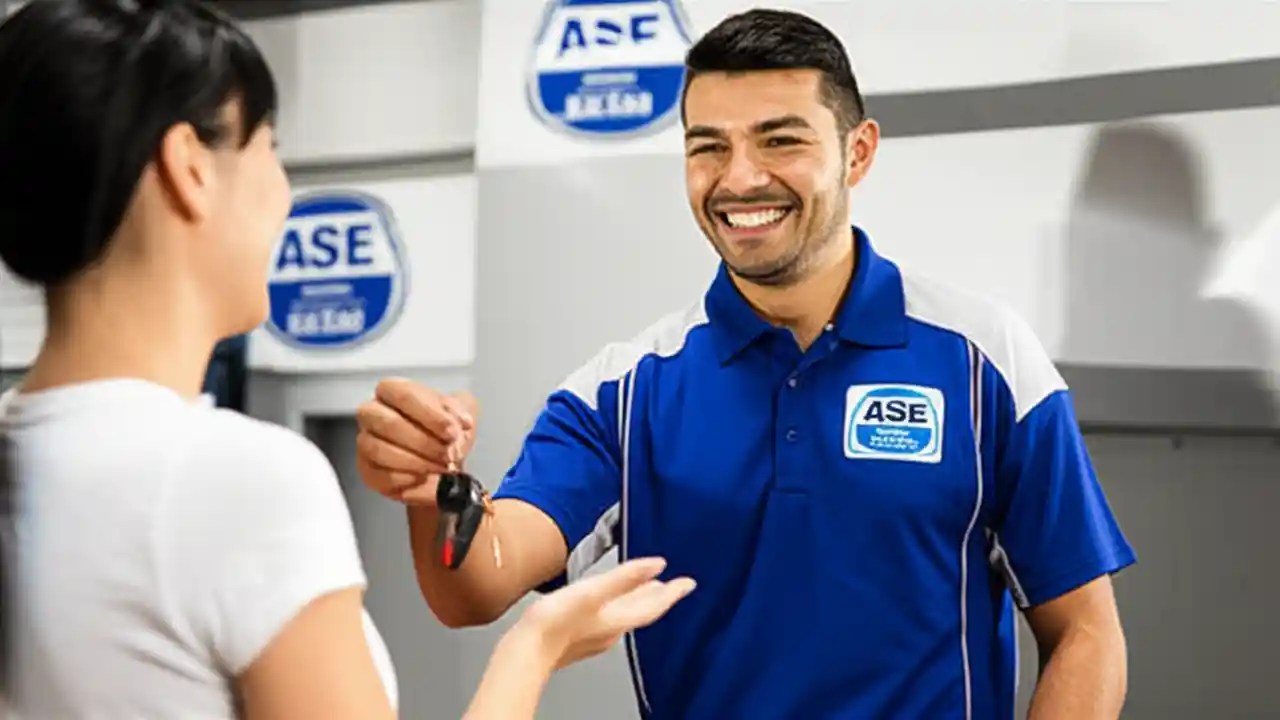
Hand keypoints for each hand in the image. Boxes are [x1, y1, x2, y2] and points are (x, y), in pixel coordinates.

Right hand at [355, 378, 478, 504]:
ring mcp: (366, 441)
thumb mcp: (460, 412)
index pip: (404, 395)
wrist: (442, 460)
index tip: (452, 431)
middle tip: (448, 453)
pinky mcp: (367, 470)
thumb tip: (462, 421)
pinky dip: (407, 479)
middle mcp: (372, 413)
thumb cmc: (444, 431)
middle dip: (424, 442)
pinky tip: (425, 477)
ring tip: (441, 467)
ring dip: (417, 462)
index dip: (430, 414)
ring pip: (381, 451)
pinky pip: (382, 476)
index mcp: (392, 391)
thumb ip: (462, 410)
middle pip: (390, 424)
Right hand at [512, 557, 695, 671]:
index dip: (673, 592)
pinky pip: (610, 618)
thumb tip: (657, 565)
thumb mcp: (594, 591)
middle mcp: (611, 630)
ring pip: (626, 614)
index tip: (688, 583)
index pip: (654, 605)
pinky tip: (609, 602)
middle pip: (642, 610)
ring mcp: (596, 635)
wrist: (527, 652)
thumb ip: (626, 577)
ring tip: (646, 589)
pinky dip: (618, 605)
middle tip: (671, 585)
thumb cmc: (555, 623)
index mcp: (618, 619)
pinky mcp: (580, 637)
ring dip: (638, 600)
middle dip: (657, 596)